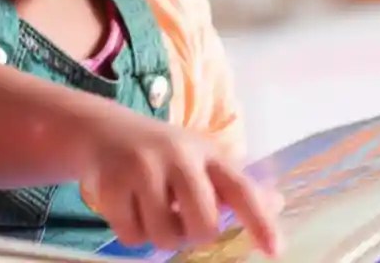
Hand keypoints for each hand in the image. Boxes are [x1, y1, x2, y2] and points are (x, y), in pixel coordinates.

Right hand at [78, 113, 283, 255]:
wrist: (101, 129)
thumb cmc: (161, 151)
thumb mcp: (199, 159)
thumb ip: (233, 185)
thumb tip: (278, 203)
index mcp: (208, 153)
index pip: (240, 189)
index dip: (259, 220)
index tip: (274, 251)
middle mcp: (179, 156)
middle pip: (203, 224)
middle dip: (194, 235)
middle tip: (181, 220)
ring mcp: (144, 168)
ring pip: (165, 237)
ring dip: (160, 235)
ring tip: (152, 210)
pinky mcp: (112, 183)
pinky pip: (132, 237)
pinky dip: (132, 232)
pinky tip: (129, 206)